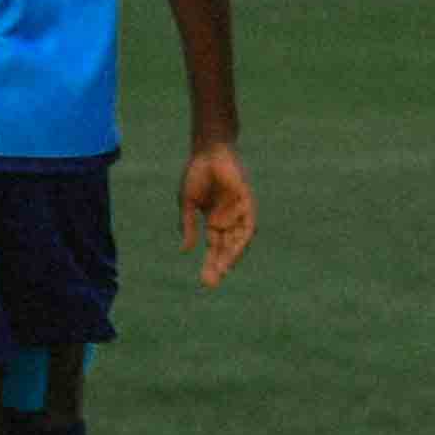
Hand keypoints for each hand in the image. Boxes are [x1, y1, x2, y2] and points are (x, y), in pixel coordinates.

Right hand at [176, 141, 254, 285]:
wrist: (208, 151)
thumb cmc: (196, 174)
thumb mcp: (187, 204)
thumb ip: (187, 226)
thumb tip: (185, 250)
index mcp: (214, 221)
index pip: (214, 248)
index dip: (210, 264)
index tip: (206, 281)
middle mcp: (228, 220)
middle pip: (226, 248)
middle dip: (219, 265)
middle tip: (212, 283)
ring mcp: (238, 212)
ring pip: (238, 240)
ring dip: (231, 256)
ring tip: (223, 270)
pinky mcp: (246, 201)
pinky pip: (248, 224)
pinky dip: (242, 238)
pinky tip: (235, 250)